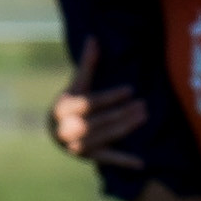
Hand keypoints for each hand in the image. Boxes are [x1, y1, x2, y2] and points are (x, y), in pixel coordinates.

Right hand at [48, 47, 148, 170]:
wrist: (56, 131)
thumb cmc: (69, 103)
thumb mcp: (75, 85)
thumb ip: (86, 64)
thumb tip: (93, 38)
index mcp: (61, 110)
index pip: (90, 103)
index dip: (111, 97)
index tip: (130, 90)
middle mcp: (65, 130)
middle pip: (100, 121)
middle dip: (123, 113)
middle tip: (143, 105)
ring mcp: (76, 146)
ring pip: (107, 136)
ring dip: (127, 127)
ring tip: (144, 116)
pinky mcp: (87, 157)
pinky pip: (107, 159)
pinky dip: (123, 161)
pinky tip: (141, 162)